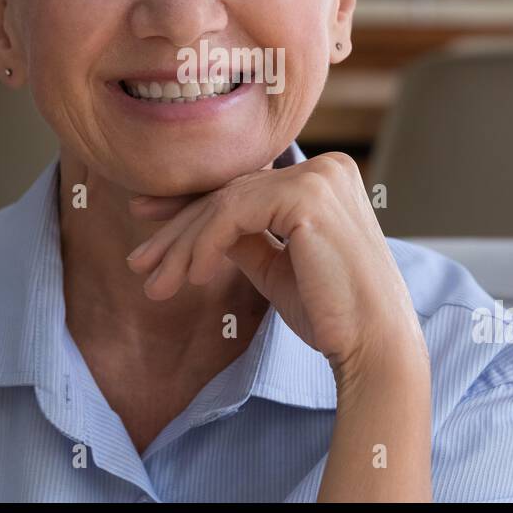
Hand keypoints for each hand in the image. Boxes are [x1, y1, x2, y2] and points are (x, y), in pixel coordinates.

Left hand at [125, 152, 425, 372]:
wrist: (373, 346)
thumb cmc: (332, 313)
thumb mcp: (277, 266)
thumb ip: (244, 238)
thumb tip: (198, 228)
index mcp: (326, 177)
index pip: (245, 188)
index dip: (192, 207)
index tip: (148, 225)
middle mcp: (326, 166)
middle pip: (231, 193)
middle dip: (178, 230)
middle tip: (139, 262)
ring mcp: (319, 177)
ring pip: (226, 204)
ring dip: (183, 247)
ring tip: (156, 284)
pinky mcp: (308, 196)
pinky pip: (234, 216)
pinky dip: (205, 246)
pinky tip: (193, 279)